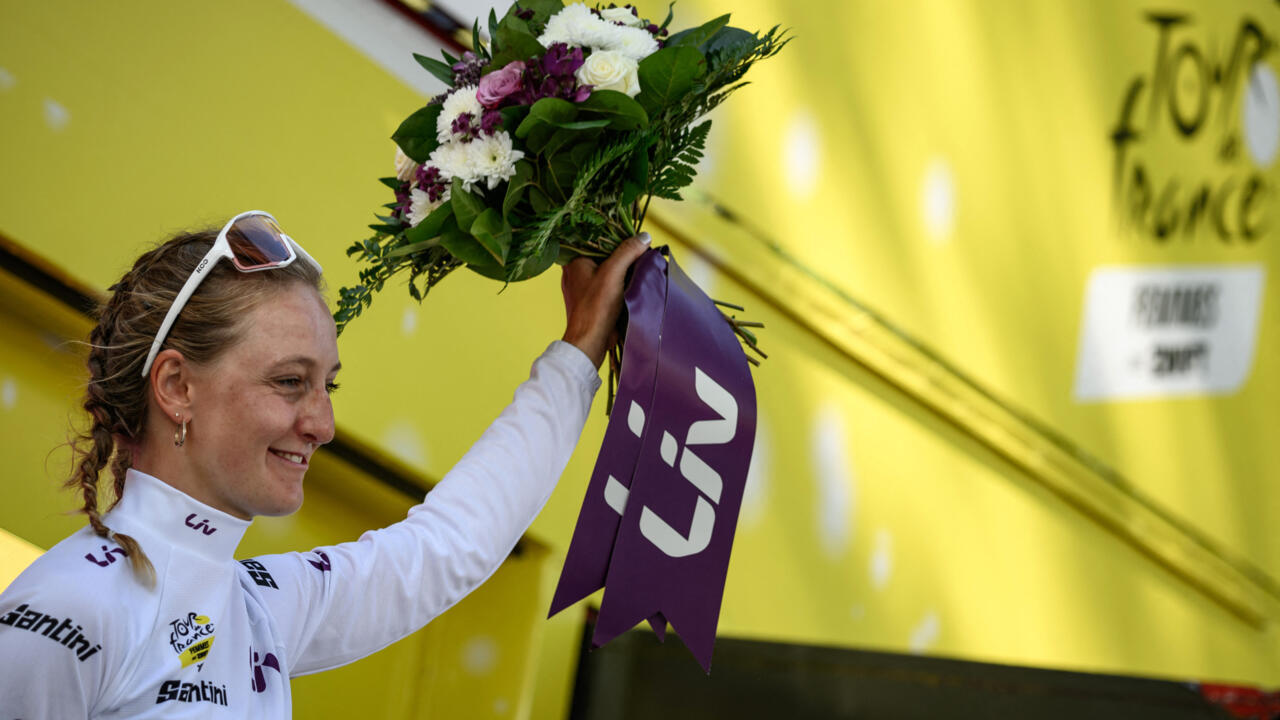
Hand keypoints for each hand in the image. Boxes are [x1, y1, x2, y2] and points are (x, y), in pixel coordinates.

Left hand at [560, 233, 651, 366]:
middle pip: (603, 255)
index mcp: (573, 261)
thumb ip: (627, 252)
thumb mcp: (613, 273)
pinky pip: (607, 284)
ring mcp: (582, 287)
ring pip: (606, 270)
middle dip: (622, 254)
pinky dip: (620, 283)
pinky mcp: (591, 300)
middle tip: (641, 251)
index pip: (595, 239)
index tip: (633, 238)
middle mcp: (575, 272)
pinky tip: (633, 282)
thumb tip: (644, 236)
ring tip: (640, 265)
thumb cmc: (595, 307)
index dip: (615, 236)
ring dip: (623, 269)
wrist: (589, 342)